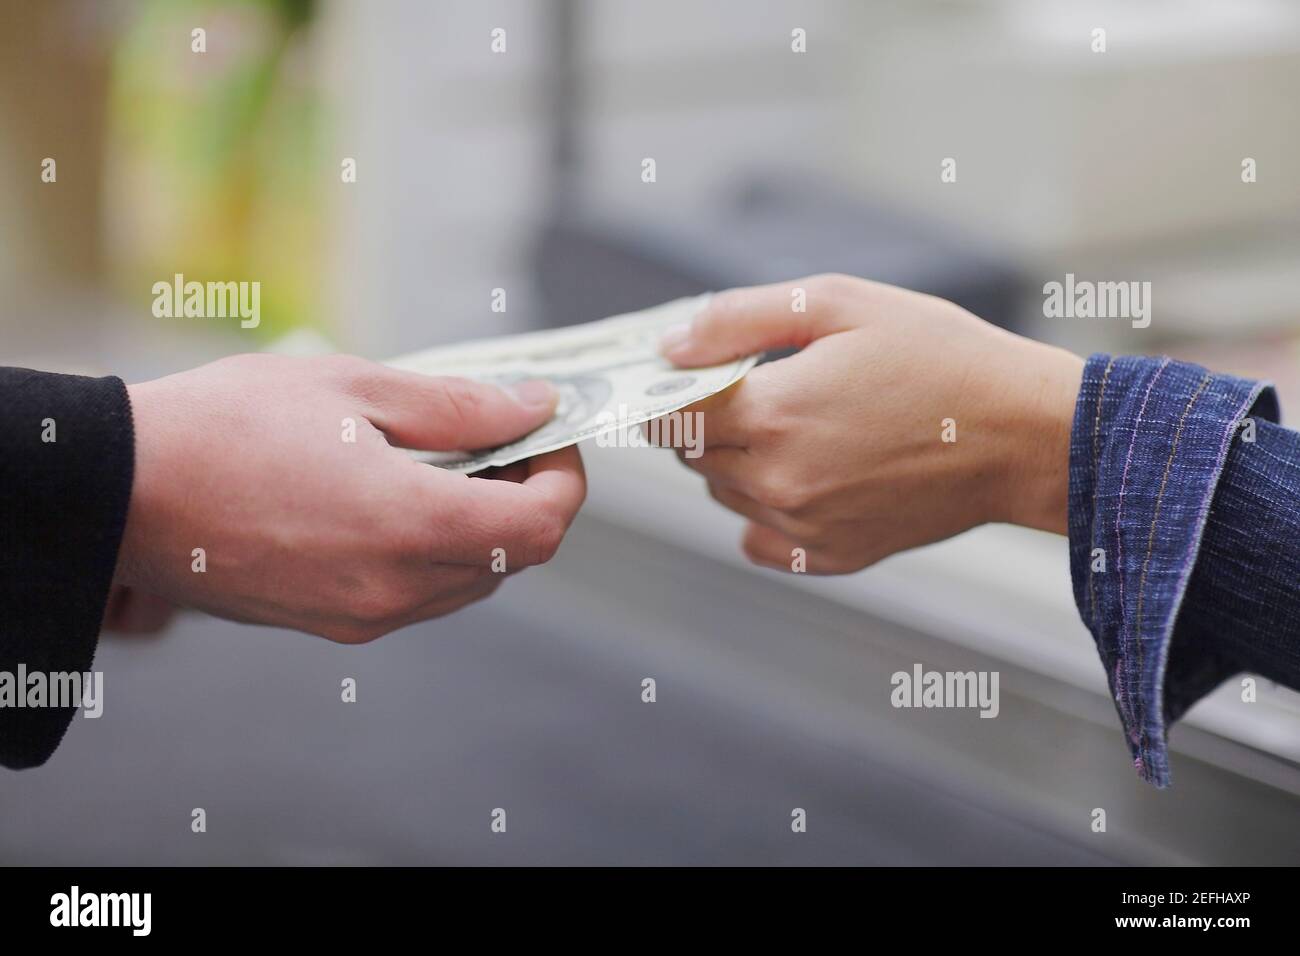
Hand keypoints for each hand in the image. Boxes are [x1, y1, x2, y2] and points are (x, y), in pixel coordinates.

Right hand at [114, 353, 583, 641]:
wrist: (120, 492)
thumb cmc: (227, 425)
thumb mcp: (352, 388)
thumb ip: (459, 405)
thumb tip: (534, 407)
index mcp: (409, 526)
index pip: (540, 528)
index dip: (564, 480)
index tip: (548, 434)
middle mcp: (395, 589)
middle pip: (512, 558)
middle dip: (525, 497)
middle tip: (499, 437)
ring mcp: (363, 617)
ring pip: (468, 581)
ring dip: (481, 526)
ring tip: (445, 461)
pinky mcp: (332, 626)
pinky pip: (418, 596)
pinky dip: (435, 550)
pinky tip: (399, 497)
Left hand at [657, 274, 1081, 573]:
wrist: (1025, 436)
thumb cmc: (941, 358)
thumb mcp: (840, 304)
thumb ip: (739, 320)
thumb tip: (670, 346)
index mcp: (772, 414)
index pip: (668, 414)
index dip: (667, 390)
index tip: (686, 375)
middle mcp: (778, 480)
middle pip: (692, 454)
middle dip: (708, 420)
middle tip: (760, 387)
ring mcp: (803, 525)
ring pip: (725, 493)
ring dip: (738, 460)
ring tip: (803, 424)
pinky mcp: (830, 556)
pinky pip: (759, 538)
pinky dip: (767, 509)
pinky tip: (811, 473)